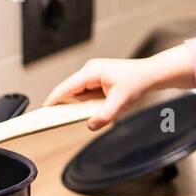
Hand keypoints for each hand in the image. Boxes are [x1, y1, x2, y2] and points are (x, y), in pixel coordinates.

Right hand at [43, 46, 194, 131]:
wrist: (152, 74)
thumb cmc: (138, 81)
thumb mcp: (120, 102)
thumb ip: (104, 116)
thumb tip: (91, 125)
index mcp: (91, 71)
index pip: (66, 87)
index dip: (53, 100)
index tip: (43, 112)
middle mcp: (90, 71)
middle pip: (70, 91)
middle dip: (65, 106)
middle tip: (56, 120)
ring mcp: (95, 75)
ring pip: (78, 93)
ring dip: (78, 105)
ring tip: (76, 117)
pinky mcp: (100, 80)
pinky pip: (87, 93)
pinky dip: (86, 103)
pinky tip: (92, 111)